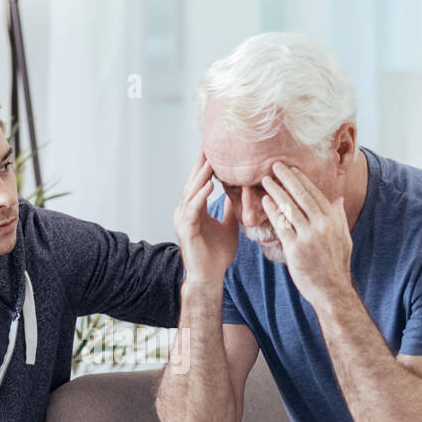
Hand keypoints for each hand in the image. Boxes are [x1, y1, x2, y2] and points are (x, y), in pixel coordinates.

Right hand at [173, 150, 239, 284]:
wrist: (210, 277)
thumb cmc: (217, 255)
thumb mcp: (229, 225)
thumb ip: (230, 208)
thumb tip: (238, 192)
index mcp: (194, 209)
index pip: (199, 182)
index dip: (205, 165)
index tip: (213, 148)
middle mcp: (185, 211)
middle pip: (192, 182)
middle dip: (200, 164)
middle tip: (208, 144)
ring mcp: (183, 220)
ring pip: (191, 193)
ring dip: (201, 176)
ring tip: (210, 160)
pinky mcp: (186, 230)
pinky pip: (193, 209)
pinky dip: (200, 196)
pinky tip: (209, 185)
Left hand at [260, 163, 353, 305]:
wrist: (331, 290)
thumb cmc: (336, 265)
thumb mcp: (344, 239)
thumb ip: (339, 217)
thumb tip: (337, 199)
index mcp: (333, 221)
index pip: (316, 194)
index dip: (302, 180)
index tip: (292, 169)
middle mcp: (322, 226)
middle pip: (302, 196)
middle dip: (288, 178)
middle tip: (275, 165)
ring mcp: (308, 237)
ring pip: (290, 208)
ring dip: (277, 191)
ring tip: (266, 180)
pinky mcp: (295, 249)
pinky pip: (281, 226)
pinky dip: (272, 212)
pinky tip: (265, 202)